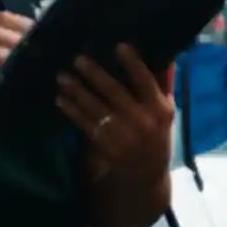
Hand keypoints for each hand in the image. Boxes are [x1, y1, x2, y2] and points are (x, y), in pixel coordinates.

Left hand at [56, 43, 175, 184]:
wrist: (146, 180)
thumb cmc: (155, 138)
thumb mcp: (165, 115)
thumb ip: (162, 88)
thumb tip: (163, 56)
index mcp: (160, 110)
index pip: (147, 82)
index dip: (134, 64)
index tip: (119, 45)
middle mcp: (143, 122)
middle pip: (115, 92)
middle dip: (95, 74)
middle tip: (78, 58)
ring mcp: (124, 136)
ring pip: (97, 108)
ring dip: (77, 91)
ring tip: (62, 76)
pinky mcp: (106, 148)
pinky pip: (86, 125)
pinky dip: (73, 111)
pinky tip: (61, 99)